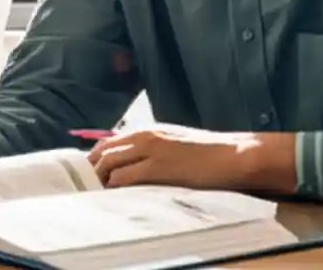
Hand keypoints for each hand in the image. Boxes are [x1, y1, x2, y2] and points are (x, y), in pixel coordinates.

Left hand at [88, 125, 296, 192]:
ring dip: (100, 176)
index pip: (110, 140)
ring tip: (97, 190)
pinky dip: (115, 184)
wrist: (233, 155)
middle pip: (105, 149)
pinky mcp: (157, 168)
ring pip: (110, 161)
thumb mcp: (175, 141)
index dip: (98, 156)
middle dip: (93, 166)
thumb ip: (154, 147)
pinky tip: (113, 192)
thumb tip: (136, 160)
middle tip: (89, 182)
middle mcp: (145, 137)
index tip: (92, 170)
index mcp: (148, 131)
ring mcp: (150, 151)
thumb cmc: (209, 152)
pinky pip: (125, 176)